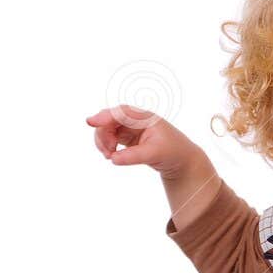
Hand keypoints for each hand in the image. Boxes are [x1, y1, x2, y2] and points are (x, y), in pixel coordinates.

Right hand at [85, 104, 203, 177]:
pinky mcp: (128, 137)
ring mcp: (130, 128)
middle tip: (107, 153)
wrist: (181, 160)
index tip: (91, 122)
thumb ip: (133, 156)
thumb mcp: (155, 154)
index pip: (122, 112)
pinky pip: (110, 137)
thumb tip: (113, 159)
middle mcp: (136, 120)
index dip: (105, 116)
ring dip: (103, 141)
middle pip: (110, 120)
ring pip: (107, 129)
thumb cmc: (173, 152)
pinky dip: (107, 146)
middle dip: (103, 135)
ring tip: (109, 156)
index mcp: (145, 118)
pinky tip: (111, 156)